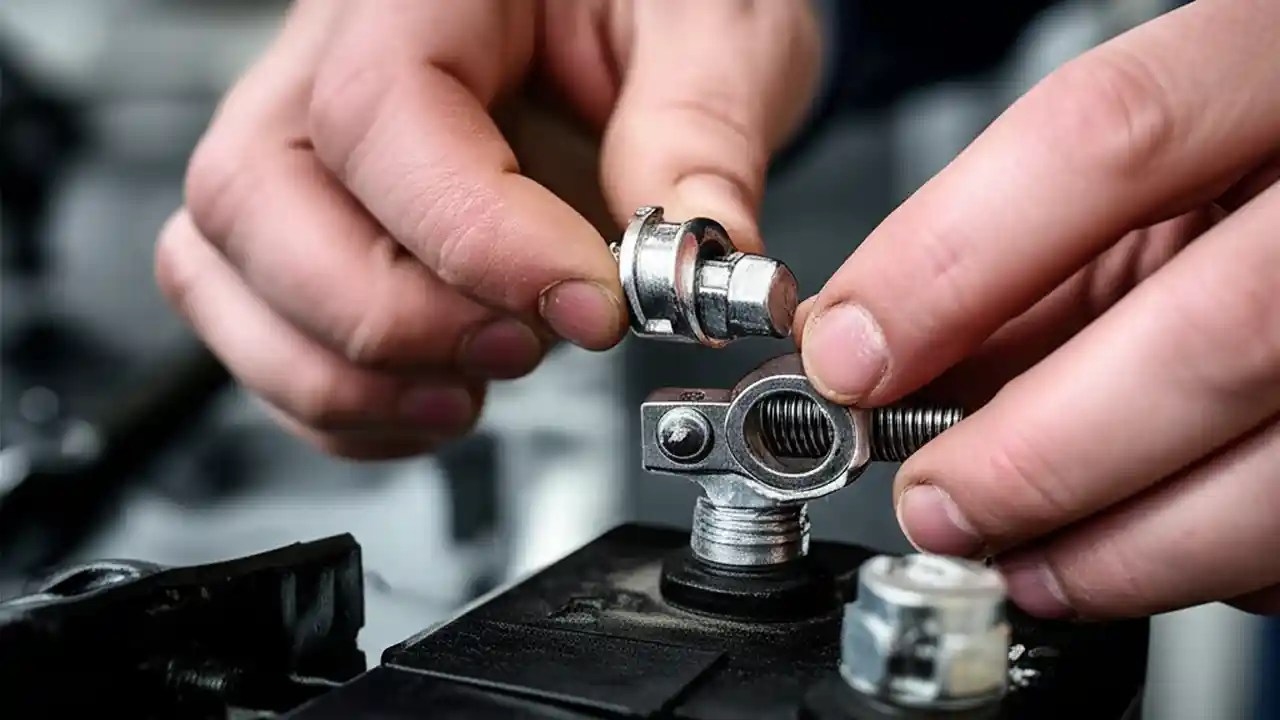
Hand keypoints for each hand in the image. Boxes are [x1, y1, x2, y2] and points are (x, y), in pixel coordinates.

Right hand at [155, 1, 819, 457]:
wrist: (634, 5)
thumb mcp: (714, 23)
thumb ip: (698, 129)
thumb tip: (691, 256)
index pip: (381, 112)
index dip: (475, 236)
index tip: (591, 304)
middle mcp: (329, 57)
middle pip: (256, 198)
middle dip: (393, 318)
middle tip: (524, 346)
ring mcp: (304, 144)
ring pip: (228, 270)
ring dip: (351, 373)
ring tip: (479, 383)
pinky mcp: (309, 220)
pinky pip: (254, 320)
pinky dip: (338, 397)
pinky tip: (436, 396)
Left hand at [798, 0, 1279, 618]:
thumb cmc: (1238, 160)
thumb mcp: (1139, 167)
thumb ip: (1026, 249)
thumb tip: (883, 356)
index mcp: (1270, 67)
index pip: (1104, 140)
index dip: (950, 260)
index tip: (853, 354)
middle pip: (1211, 336)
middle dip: (1032, 453)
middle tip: (934, 501)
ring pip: (1277, 474)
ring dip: (1115, 547)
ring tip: (1016, 553)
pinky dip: (1199, 565)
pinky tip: (1126, 551)